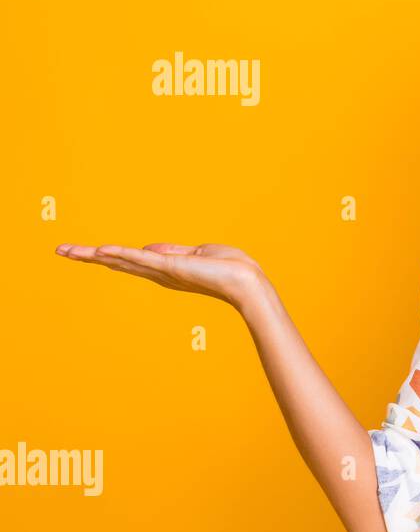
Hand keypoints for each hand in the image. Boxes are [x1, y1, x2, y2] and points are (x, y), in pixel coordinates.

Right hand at [53, 241, 266, 308]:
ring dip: (94, 254)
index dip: (107, 255)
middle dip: (89, 256)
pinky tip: (99, 250)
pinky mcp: (171, 267)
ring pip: (122, 260)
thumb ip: (173, 251)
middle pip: (117, 262)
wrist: (246, 282)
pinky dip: (120, 253)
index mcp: (165, 269)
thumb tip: (150, 249)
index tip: (86, 250)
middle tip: (61, 251)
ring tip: (67, 250)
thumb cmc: (229, 267)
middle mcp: (159, 274)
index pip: (130, 260)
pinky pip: (141, 259)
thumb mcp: (197, 253)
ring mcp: (163, 271)